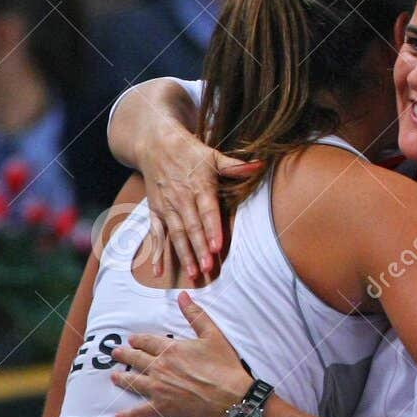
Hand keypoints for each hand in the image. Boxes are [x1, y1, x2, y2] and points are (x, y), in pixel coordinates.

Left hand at [111, 294, 254, 416]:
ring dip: (122, 378)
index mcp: (171, 349)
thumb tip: (183, 295)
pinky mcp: (163, 408)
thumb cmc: (224, 366)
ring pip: (134, 381)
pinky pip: (141, 411)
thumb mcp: (213, 335)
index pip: (147, 341)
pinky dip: (129, 415)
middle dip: (125, 355)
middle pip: (136, 359)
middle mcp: (160, 367)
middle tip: (116, 353)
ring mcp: (159, 388)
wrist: (231, 397)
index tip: (132, 339)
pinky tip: (119, 416)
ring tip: (114, 377)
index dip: (138, 340)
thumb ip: (195, 315)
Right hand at [136, 123, 257, 281]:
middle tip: (207, 268)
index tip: (218, 247)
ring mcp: (167, 206)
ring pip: (176, 233)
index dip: (212, 229)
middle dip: (199, 249)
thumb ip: (235, 166)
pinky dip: (156, 252)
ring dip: (183, 254)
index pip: (207, 211)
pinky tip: (158, 270)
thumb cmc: (189, 151)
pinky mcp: (155, 210)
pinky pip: (155, 233)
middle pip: (192, 227)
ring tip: (192, 273)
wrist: (155, 143)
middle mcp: (182, 199)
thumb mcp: (212, 155)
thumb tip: (261, 165)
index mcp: (199, 186)